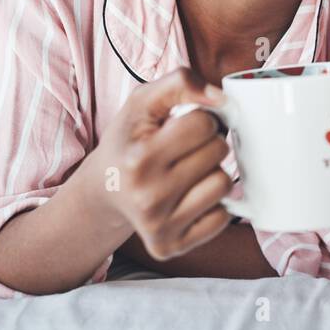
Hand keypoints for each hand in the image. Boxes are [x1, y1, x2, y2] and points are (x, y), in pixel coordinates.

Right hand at [86, 66, 234, 261]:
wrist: (105, 189)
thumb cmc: (129, 140)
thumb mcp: (142, 102)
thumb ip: (180, 83)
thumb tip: (222, 98)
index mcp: (139, 158)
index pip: (204, 124)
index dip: (199, 118)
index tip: (181, 126)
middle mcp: (148, 197)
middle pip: (218, 152)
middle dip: (208, 144)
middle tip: (183, 150)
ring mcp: (159, 226)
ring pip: (224, 184)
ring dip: (212, 172)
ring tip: (187, 172)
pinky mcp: (170, 247)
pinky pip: (223, 218)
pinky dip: (213, 204)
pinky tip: (189, 197)